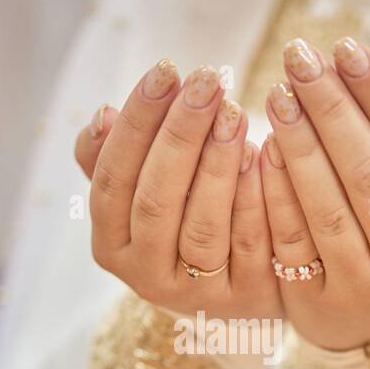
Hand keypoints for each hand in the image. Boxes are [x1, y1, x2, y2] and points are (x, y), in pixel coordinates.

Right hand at [73, 59, 282, 321]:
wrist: (234, 291)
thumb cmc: (180, 219)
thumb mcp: (139, 193)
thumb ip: (112, 157)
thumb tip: (103, 115)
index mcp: (111, 245)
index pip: (112, 179)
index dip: (136, 124)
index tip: (166, 70)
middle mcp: (146, 277)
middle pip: (156, 201)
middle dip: (180, 135)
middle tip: (208, 80)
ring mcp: (198, 294)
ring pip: (203, 227)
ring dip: (218, 165)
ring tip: (235, 112)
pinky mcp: (249, 298)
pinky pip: (252, 244)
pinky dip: (256, 196)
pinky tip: (266, 152)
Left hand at [261, 36, 369, 350]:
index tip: (348, 49)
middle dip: (332, 107)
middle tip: (299, 57)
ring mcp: (364, 287)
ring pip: (328, 205)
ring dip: (299, 143)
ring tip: (277, 93)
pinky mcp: (317, 304)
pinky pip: (292, 240)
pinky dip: (276, 192)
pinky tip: (262, 148)